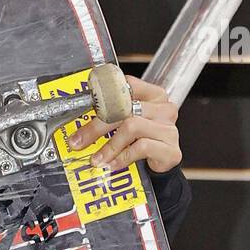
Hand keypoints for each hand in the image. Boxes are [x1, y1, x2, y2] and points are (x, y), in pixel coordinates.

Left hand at [68, 74, 182, 173]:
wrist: (161, 162)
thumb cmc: (141, 138)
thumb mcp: (126, 122)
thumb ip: (110, 114)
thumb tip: (79, 120)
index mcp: (153, 95)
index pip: (127, 85)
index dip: (105, 94)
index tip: (86, 107)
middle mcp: (163, 108)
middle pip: (124, 110)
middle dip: (96, 127)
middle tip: (79, 141)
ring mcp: (169, 128)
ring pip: (131, 128)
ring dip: (108, 146)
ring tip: (96, 158)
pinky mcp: (170, 149)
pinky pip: (141, 147)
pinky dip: (122, 157)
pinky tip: (112, 164)